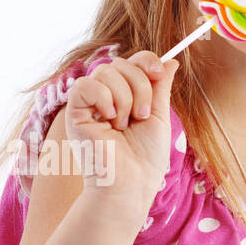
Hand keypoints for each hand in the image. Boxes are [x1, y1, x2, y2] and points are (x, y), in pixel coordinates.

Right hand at [65, 50, 177, 211]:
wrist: (132, 184)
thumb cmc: (146, 158)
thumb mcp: (158, 117)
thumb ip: (160, 87)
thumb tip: (171, 60)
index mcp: (126, 96)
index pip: (132, 62)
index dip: (145, 60)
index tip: (158, 71)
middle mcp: (105, 97)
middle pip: (120, 63)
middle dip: (140, 86)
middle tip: (141, 116)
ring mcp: (89, 104)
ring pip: (105, 71)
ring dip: (125, 98)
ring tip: (125, 126)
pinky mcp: (75, 113)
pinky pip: (85, 85)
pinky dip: (103, 98)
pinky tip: (109, 120)